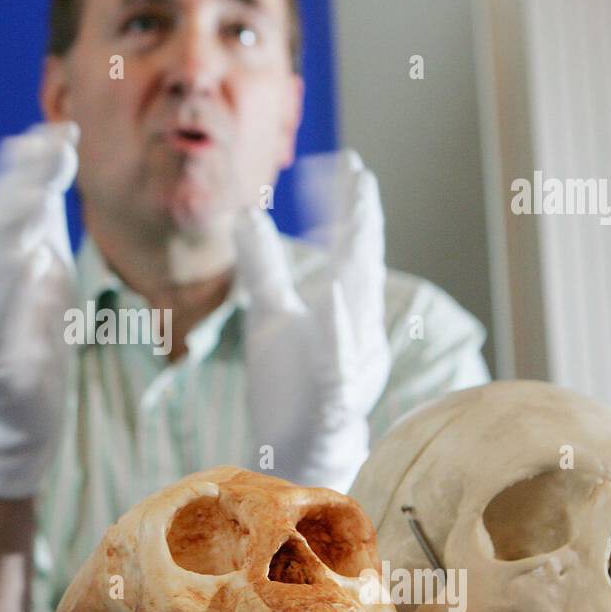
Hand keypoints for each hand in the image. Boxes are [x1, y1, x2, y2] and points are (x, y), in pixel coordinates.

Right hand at [0, 121, 79, 497]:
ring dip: (6, 231)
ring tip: (33, 197)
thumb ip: (46, 204)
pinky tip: (24, 266)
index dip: (29, 166)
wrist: (19, 420)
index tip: (60, 133)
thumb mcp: (47, 258)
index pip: (6, 201)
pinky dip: (3, 295)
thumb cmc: (30, 332)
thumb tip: (60, 134)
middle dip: (17, 187)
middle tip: (46, 152)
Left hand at [232, 148, 390, 489]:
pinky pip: (340, 363)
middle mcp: (357, 330)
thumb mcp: (269, 314)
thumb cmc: (291, 381)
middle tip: (361, 179)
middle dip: (364, 223)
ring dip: (359, 268)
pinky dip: (338, 335)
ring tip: (358, 223)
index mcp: (344, 307)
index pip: (353, 248)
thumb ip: (263, 267)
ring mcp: (351, 364)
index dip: (352, 207)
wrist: (297, 449)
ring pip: (359, 311)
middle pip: (363, 268)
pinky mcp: (335, 398)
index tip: (350, 162)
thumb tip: (246, 216)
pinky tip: (331, 306)